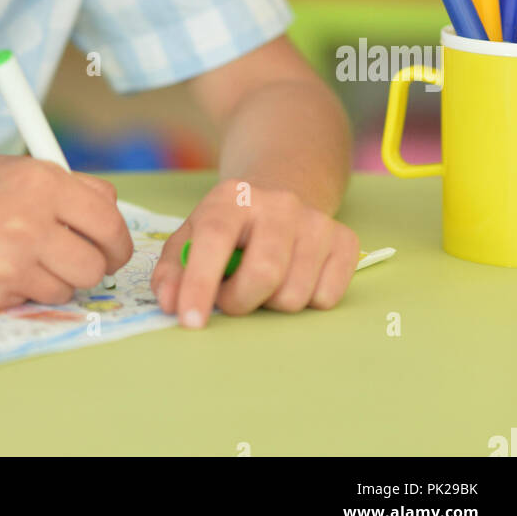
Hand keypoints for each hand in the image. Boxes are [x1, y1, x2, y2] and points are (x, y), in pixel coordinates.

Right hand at [0, 153, 132, 311]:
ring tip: (21, 257)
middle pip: (95, 266)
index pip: (110, 222)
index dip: (117, 242)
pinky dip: (19, 291)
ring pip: (66, 290)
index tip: (112, 250)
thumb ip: (71, 191)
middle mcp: (31, 221)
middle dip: (90, 267)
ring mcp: (9, 262)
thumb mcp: (22, 170)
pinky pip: (28, 303)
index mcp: (44, 183)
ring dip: (53, 281)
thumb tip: (113, 216)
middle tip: (71, 260)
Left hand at [150, 179, 359, 327]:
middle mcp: (279, 203)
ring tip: (263, 282)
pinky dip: (306, 302)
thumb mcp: (191, 237)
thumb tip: (170, 304)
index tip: (190, 321)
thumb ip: (172, 270)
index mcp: (232, 197)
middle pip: (264, 273)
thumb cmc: (228, 226)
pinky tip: (293, 277)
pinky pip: (326, 298)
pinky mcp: (346, 240)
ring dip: (272, 304)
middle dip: (241, 301)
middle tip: (231, 298)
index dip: (200, 282)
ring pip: (295, 294)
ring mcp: (316, 220)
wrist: (281, 194)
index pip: (214, 239)